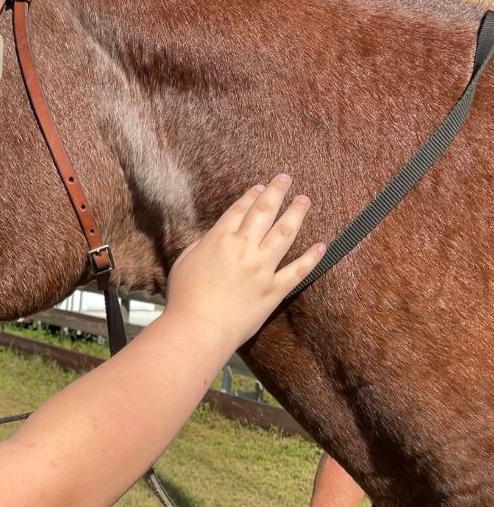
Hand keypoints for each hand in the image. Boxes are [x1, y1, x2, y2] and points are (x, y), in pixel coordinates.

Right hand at [164, 174, 324, 349]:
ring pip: (285, 234)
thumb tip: (216, 237)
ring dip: (296, 214)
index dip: (252, 196)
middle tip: (286, 179)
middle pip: (264, 212)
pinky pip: (298, 270)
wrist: (199, 327)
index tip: (260, 187)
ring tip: (304, 200)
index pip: (240, 210)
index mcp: (219, 240)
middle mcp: (244, 248)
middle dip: (276, 192)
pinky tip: (322, 246)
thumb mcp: (184, 262)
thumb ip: (202, 245)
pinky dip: (311, 258)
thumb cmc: (185, 298)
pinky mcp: (274, 290)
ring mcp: (261, 268)